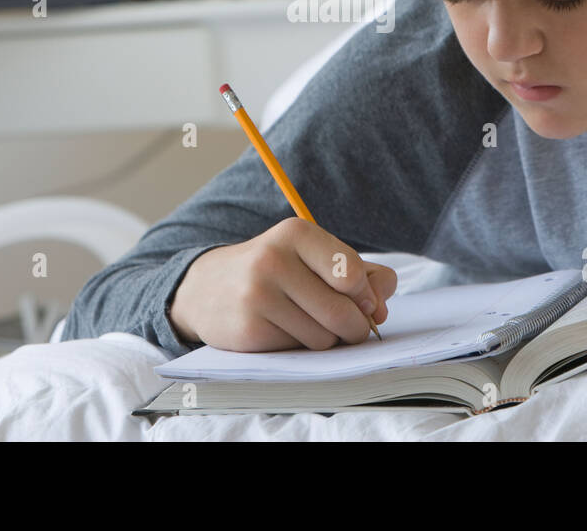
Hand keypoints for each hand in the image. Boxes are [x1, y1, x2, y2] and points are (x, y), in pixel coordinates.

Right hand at [168, 217, 397, 350]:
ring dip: (325, 340)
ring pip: (324, 338)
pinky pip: (299, 352)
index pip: (353, 274)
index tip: (357, 299)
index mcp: (297, 233)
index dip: (365, 296)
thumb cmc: (276, 273)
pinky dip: (300, 348)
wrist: (206, 289)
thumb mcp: (315, 259)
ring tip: (304, 323)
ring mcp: (257, 295)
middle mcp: (274, 259)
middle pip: (344, 313)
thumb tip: (380, 307)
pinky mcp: (248, 329)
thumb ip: (363, 275)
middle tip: (345, 326)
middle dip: (353, 327)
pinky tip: (281, 331)